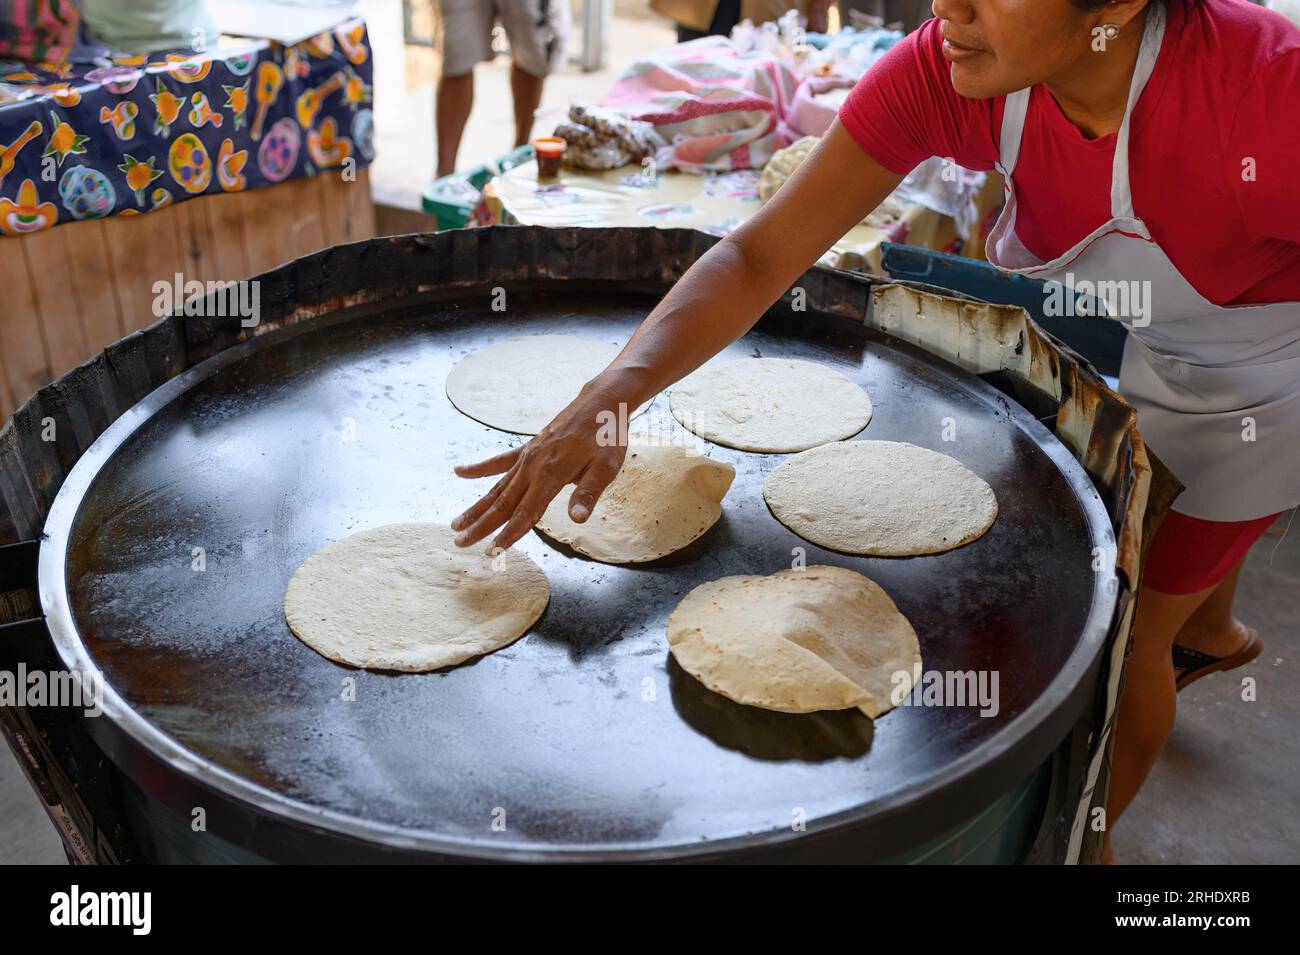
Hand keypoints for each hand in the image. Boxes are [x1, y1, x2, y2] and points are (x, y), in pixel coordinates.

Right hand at [451, 384, 631, 551]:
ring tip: (455, 524)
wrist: (600, 403)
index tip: (492, 553)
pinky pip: (499, 461)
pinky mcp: (528, 448)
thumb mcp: (606, 468)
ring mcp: (527, 457)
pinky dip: (479, 468)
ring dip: (476, 507)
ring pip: (497, 487)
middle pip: (503, 503)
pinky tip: (460, 472)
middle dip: (481, 526)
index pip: (526, 512)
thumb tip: (577, 519)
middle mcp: (533, 467)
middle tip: (459, 544)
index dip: (508, 534)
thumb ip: (588, 493)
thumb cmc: (607, 438)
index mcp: (551, 474)